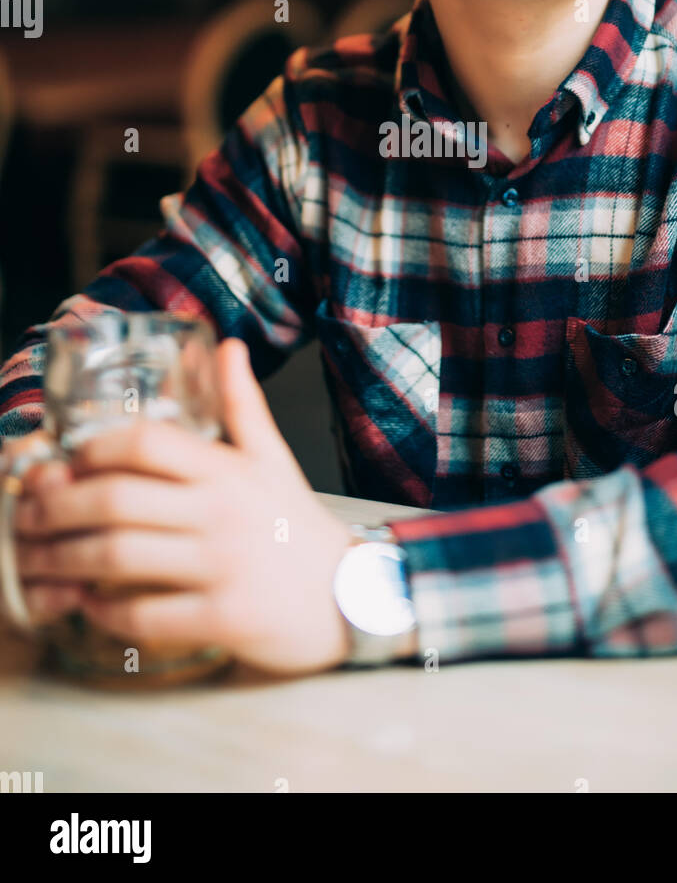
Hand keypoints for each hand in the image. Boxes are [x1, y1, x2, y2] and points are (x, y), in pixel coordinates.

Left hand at [13, 340, 353, 675]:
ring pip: (118, 558)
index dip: (93, 450)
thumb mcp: (275, 459)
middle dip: (58, 509)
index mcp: (228, 469)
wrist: (355, 595)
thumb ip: (244, 406)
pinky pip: (144, 615)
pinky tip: (89, 604)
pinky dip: (105, 611)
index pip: (146, 443)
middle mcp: (222, 512)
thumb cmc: (301, 528)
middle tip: (29, 518)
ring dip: (64, 562)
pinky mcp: (223, 618)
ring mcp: (223, 566)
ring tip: (40, 563)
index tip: (67, 464)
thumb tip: (227, 346)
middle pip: (116, 500)